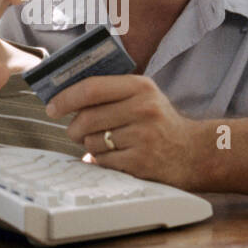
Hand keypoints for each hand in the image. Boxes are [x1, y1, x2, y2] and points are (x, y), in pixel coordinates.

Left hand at [45, 74, 205, 188]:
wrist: (194, 152)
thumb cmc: (160, 123)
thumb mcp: (144, 96)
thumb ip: (111, 93)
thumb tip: (65, 98)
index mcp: (140, 86)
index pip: (91, 88)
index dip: (66, 98)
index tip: (52, 107)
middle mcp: (143, 108)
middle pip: (87, 118)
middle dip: (74, 128)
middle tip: (74, 132)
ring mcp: (143, 136)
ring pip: (92, 141)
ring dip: (90, 145)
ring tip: (105, 144)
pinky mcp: (141, 161)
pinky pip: (103, 161)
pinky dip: (101, 160)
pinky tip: (115, 156)